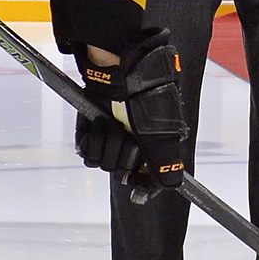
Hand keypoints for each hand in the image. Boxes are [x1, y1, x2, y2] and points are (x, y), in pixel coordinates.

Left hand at [76, 30, 188, 187]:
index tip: (136, 188)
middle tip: (129, 134)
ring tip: (113, 122)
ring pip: (103, 164)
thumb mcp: (162, 134)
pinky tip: (99, 124)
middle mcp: (133, 145)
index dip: (142, 185)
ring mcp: (112, 139)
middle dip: (123, 154)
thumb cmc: (148, 98)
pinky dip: (92, 139)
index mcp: (154, 147)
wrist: (120, 71)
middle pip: (122, 174)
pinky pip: (87, 152)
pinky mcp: (92, 131)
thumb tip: (171, 188)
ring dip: (107, 142)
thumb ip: (167, 165)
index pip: (148, 180)